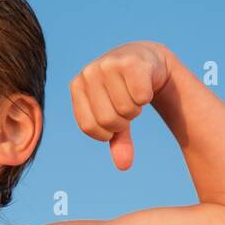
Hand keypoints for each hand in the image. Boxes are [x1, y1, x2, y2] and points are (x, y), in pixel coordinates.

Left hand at [70, 41, 171, 169]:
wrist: (145, 59)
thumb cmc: (124, 90)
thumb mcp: (116, 116)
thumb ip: (117, 140)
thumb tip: (124, 166)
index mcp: (77, 85)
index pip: (88, 127)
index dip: (106, 132)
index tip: (115, 122)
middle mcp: (88, 72)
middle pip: (107, 120)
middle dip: (123, 121)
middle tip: (127, 107)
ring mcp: (108, 64)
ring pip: (126, 109)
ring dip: (136, 108)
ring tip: (134, 94)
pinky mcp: (131, 62)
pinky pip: (141, 96)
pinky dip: (147, 96)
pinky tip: (144, 84)